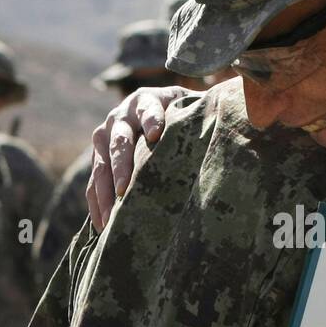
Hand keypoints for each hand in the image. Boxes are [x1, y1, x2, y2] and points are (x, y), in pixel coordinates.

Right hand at [86, 86, 197, 229]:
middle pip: (119, 142)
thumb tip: (232, 125)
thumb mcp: (190, 110)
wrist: (158, 112)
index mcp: (146, 101)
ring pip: (102, 165)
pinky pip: (93, 182)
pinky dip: (96, 204)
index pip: (148, 109)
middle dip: (121, 167)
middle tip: (124, 190)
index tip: (156, 134)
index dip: (152, 120)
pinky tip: (102, 225)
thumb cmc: (182, 117)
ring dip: (105, 193)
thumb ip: (201, 117)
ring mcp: (105, 136)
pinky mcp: (99, 157)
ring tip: (111, 218)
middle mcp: (121, 116)